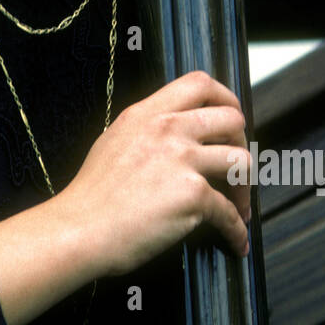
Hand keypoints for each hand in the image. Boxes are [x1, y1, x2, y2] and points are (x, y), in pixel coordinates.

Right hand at [56, 70, 250, 277]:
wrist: (79, 229)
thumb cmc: (91, 196)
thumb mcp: (114, 141)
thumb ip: (146, 131)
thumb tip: (175, 137)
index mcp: (147, 114)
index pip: (199, 84)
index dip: (225, 99)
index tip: (231, 119)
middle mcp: (167, 130)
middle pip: (232, 120)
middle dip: (242, 145)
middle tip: (235, 169)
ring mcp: (181, 160)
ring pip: (241, 162)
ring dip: (244, 189)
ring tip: (238, 207)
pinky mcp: (192, 195)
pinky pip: (229, 212)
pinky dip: (237, 231)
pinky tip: (236, 241)